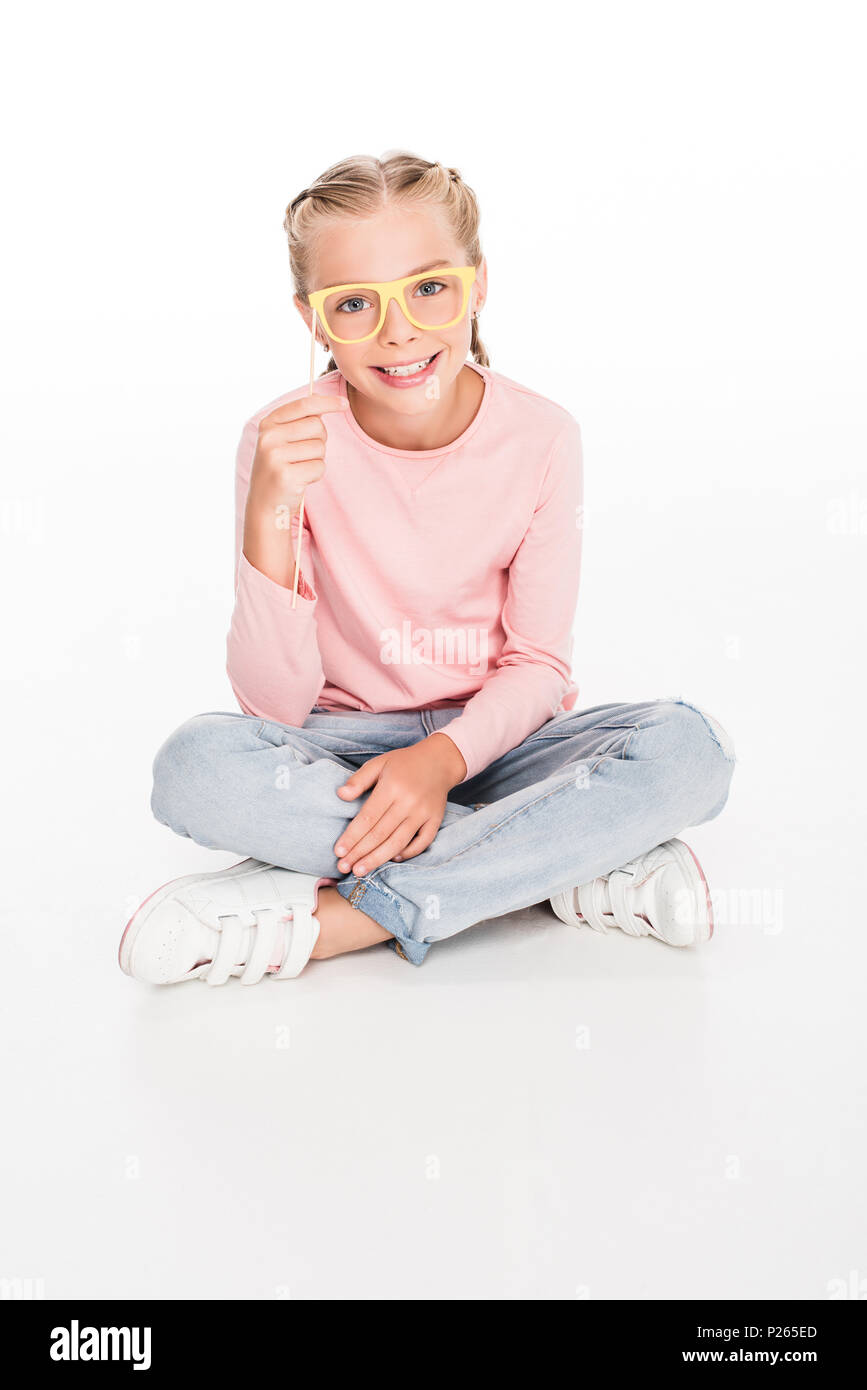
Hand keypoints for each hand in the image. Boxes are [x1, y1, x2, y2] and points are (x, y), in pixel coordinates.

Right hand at [242, 393, 349, 588]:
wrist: (265, 504)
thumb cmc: (280, 468)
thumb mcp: (281, 440)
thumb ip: (299, 421)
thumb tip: (326, 401)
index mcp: (268, 424)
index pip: (303, 405)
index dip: (327, 403)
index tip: (345, 404)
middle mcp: (269, 437)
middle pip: (317, 426)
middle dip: (319, 440)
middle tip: (304, 454)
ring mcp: (275, 457)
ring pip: (320, 448)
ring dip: (316, 460)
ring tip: (299, 468)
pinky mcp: (286, 476)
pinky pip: (319, 467)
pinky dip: (315, 475)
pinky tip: (300, 480)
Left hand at [333, 733, 466, 876]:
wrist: (439, 760)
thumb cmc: (405, 763)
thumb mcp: (379, 763)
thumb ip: (359, 779)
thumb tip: (341, 795)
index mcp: (392, 787)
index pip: (367, 818)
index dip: (352, 837)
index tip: (338, 851)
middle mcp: (408, 802)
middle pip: (380, 834)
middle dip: (360, 853)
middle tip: (343, 867)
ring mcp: (423, 813)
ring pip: (398, 842)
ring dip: (377, 859)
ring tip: (360, 871)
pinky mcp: (435, 820)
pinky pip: (422, 842)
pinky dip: (408, 853)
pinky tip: (392, 859)